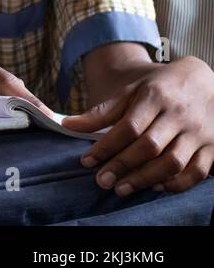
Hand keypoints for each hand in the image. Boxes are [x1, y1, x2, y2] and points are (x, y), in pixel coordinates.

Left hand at [62, 56, 213, 196]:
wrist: (202, 79)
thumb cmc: (159, 87)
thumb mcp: (130, 91)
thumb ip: (102, 111)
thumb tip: (68, 125)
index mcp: (155, 96)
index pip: (128, 127)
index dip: (106, 146)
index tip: (87, 161)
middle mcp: (179, 114)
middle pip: (149, 146)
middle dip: (122, 166)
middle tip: (102, 181)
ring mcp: (198, 131)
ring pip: (173, 161)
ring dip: (146, 178)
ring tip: (122, 188)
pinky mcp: (213, 146)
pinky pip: (198, 171)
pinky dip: (177, 183)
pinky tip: (156, 187)